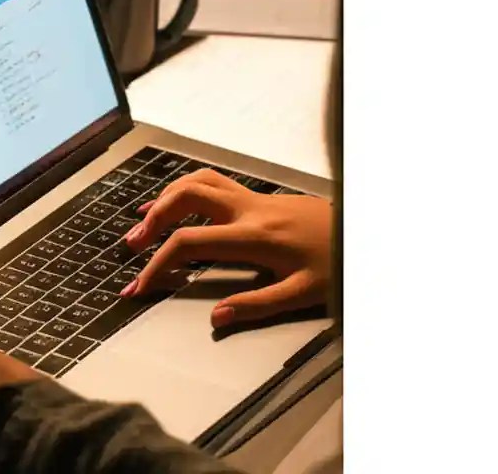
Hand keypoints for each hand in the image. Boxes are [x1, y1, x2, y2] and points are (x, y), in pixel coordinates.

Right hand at [121, 169, 331, 328]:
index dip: (157, 263)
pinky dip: (186, 189)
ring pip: (197, 181)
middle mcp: (248, 209)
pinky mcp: (259, 196)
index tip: (139, 285)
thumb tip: (216, 318)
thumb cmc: (337, 262)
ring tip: (144, 222)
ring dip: (165, 198)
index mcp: (253, 236)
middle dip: (152, 219)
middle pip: (185, 197)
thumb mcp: (303, 294)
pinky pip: (212, 183)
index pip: (189, 242)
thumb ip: (257, 306)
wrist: (363, 231)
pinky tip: (177, 203)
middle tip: (134, 246)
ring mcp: (253, 198)